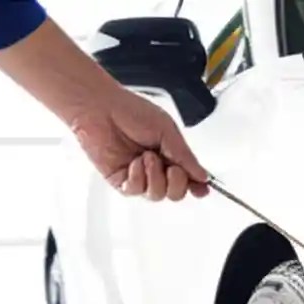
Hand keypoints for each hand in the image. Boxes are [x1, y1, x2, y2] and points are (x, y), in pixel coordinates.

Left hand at [71, 87, 209, 201]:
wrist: (101, 108)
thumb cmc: (131, 111)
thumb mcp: (168, 131)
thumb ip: (185, 157)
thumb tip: (202, 176)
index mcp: (171, 154)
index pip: (189, 178)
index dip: (197, 186)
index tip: (201, 189)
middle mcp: (156, 168)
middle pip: (175, 193)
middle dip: (177, 183)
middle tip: (172, 168)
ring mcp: (139, 175)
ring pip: (157, 195)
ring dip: (155, 177)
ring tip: (147, 157)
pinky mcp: (121, 181)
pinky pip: (136, 190)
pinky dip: (137, 177)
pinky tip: (133, 163)